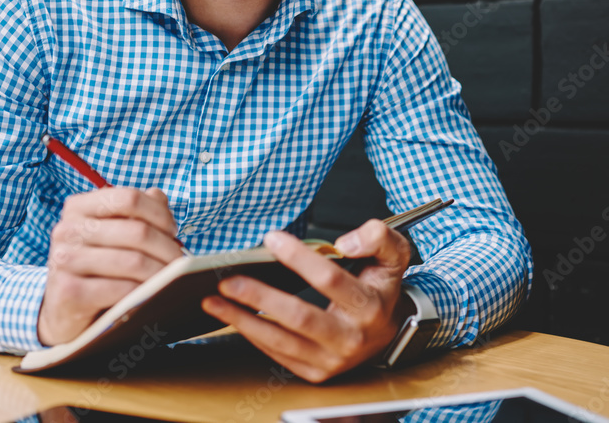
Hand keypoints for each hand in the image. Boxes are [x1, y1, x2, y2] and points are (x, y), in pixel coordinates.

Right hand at [38, 187, 182, 345]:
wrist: (63, 310)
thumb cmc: (97, 267)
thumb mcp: (113, 234)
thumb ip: (136, 211)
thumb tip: (159, 196)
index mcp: (79, 207)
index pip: (129, 198)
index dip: (159, 214)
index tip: (173, 230)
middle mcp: (67, 229)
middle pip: (136, 231)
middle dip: (168, 248)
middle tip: (182, 263)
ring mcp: (64, 260)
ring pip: (132, 261)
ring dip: (162, 273)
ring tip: (174, 280)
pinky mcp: (68, 292)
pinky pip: (120, 290)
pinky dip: (143, 294)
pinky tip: (152, 296)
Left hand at [201, 219, 411, 382]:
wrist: (387, 331)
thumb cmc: (381, 288)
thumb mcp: (393, 255)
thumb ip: (379, 237)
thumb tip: (344, 242)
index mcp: (369, 306)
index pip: (331, 280)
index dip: (299, 258)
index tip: (271, 239)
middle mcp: (351, 338)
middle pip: (300, 316)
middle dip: (260, 297)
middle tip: (228, 280)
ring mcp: (332, 360)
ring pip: (281, 340)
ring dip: (243, 320)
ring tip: (214, 301)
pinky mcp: (315, 372)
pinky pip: (277, 353)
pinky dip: (251, 335)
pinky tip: (232, 317)